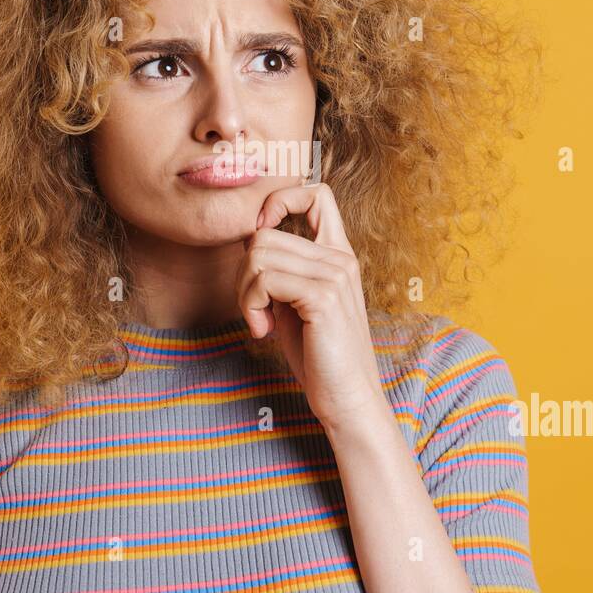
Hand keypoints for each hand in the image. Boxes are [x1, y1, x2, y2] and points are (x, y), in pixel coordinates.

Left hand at [234, 181, 385, 428]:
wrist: (348, 398)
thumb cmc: (319, 356)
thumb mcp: (295, 303)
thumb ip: (282, 269)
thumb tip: (248, 240)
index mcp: (338, 254)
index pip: (316, 194)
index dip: (279, 203)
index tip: (262, 242)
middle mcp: (340, 257)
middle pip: (264, 234)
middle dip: (243, 273)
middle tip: (253, 309)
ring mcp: (334, 275)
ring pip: (258, 255)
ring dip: (244, 293)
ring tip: (260, 322)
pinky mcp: (323, 297)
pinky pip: (264, 279)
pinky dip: (251, 306)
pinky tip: (264, 331)